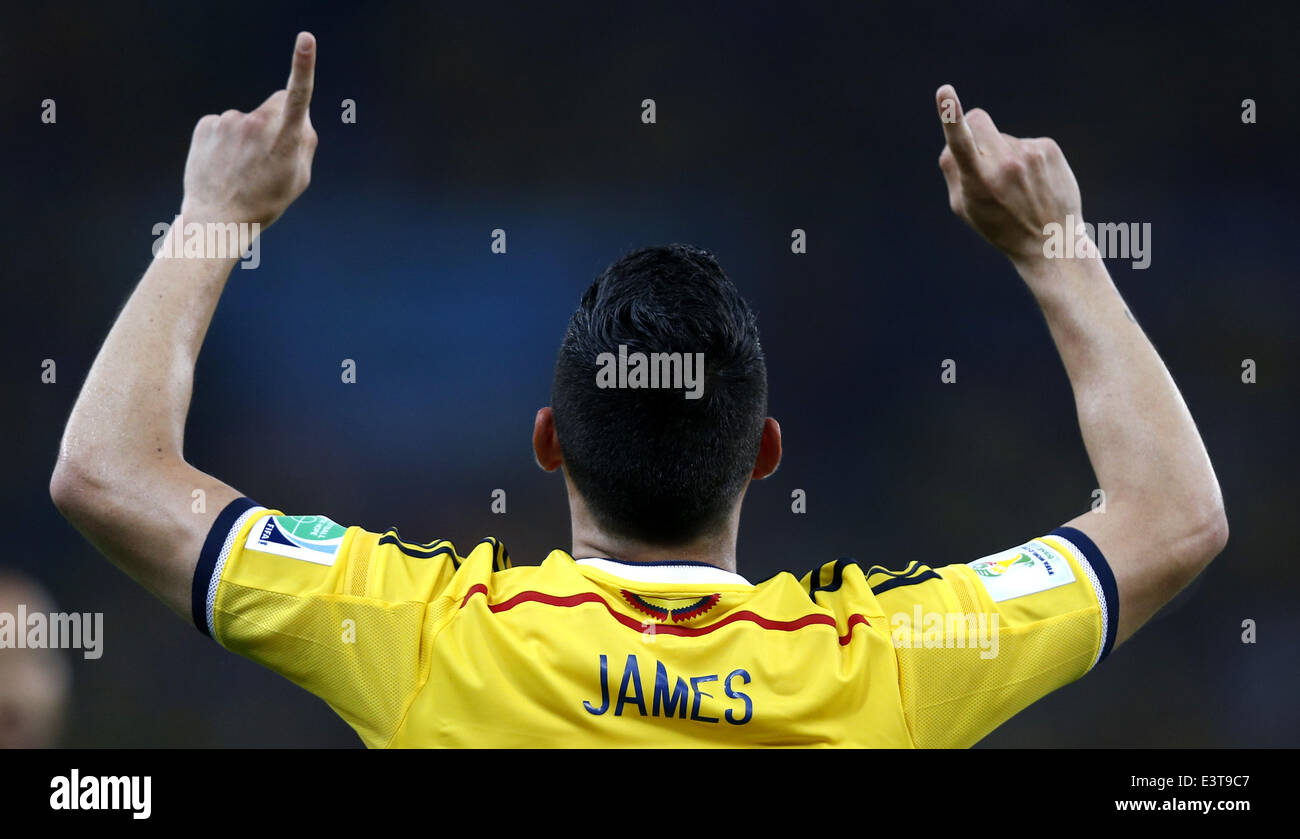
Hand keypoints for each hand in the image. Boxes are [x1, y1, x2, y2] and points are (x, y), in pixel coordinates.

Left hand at [181, 32, 318, 228]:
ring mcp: (227, 122)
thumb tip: (301, 117)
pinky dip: (226, 141)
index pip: (298, 95)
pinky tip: (224, 164)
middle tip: (271, 157)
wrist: (216, 220)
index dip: (304, 66)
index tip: (306, 38)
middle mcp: (255, 124)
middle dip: (278, 121)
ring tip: (242, 168)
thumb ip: (306, 143)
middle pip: (276, 105)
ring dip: (249, 136)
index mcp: (283, 139)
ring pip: (248, 119)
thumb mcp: (299, 179)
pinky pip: (224, 126)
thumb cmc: (265, 202)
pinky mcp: (206, 124)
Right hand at [935, 84, 1083, 272]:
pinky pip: (1024, 142)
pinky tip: (1033, 181)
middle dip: (974, 129)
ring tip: (1016, 185)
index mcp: (979, 181)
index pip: (961, 143)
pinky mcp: (1048, 148)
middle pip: (978, 119)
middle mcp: (1005, 163)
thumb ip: (953, 172)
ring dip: (1002, 153)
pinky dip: (1024, 159)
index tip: (945, 91)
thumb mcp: (964, 208)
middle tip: (981, 155)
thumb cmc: (1000, 226)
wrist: (1051, 241)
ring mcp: (1029, 153)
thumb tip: (954, 140)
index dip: (949, 116)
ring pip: (1002, 136)